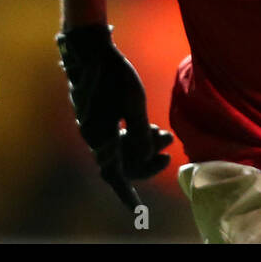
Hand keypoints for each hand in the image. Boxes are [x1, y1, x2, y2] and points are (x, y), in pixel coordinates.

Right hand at [56, 23, 173, 211]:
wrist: (91, 51)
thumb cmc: (114, 75)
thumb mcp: (134, 103)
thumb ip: (140, 135)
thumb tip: (146, 156)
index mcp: (100, 138)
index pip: (115, 176)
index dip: (126, 195)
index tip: (136, 211)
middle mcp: (93, 137)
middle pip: (122, 162)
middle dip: (148, 159)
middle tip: (169, 145)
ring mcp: (93, 127)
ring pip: (122, 147)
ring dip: (144, 145)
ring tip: (165, 133)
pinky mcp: (96, 116)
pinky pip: (117, 135)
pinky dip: (134, 134)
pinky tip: (150, 125)